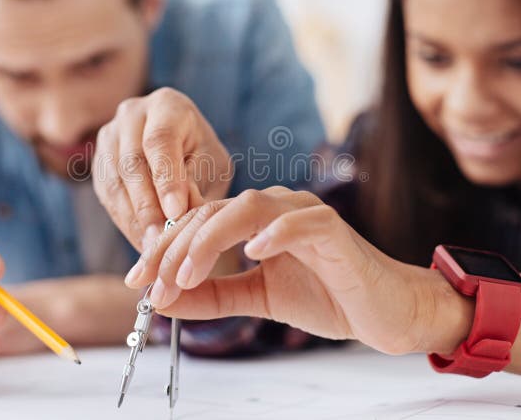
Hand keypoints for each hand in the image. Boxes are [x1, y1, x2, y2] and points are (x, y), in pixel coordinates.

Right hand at [94, 87, 232, 249]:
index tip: (176, 212)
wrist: (183, 151)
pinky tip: (141, 243)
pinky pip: (107, 196)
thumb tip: (179, 212)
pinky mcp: (98, 164)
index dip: (166, 178)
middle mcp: (131, 114)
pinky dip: (125, 222)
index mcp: (167, 105)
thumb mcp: (212, 165)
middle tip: (161, 240)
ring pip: (115, 182)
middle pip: (132, 163)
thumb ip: (197, 183)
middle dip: (147, 207)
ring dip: (134, 220)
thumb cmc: (203, 156)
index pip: (160, 139)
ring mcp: (109, 137)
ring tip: (153, 250)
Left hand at [125, 187, 462, 355]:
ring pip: (246, 207)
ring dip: (209, 240)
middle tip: (149, 283)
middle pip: (212, 211)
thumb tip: (163, 300)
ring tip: (185, 274)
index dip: (163, 250)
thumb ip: (212, 295)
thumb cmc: (326, 297)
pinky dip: (275, 232)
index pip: (198, 222)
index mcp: (255, 222)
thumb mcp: (256, 299)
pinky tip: (253, 252)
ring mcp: (303, 214)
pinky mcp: (333, 228)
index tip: (137, 283)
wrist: (383, 312)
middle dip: (174, 248)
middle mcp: (275, 209)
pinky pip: (300, 221)